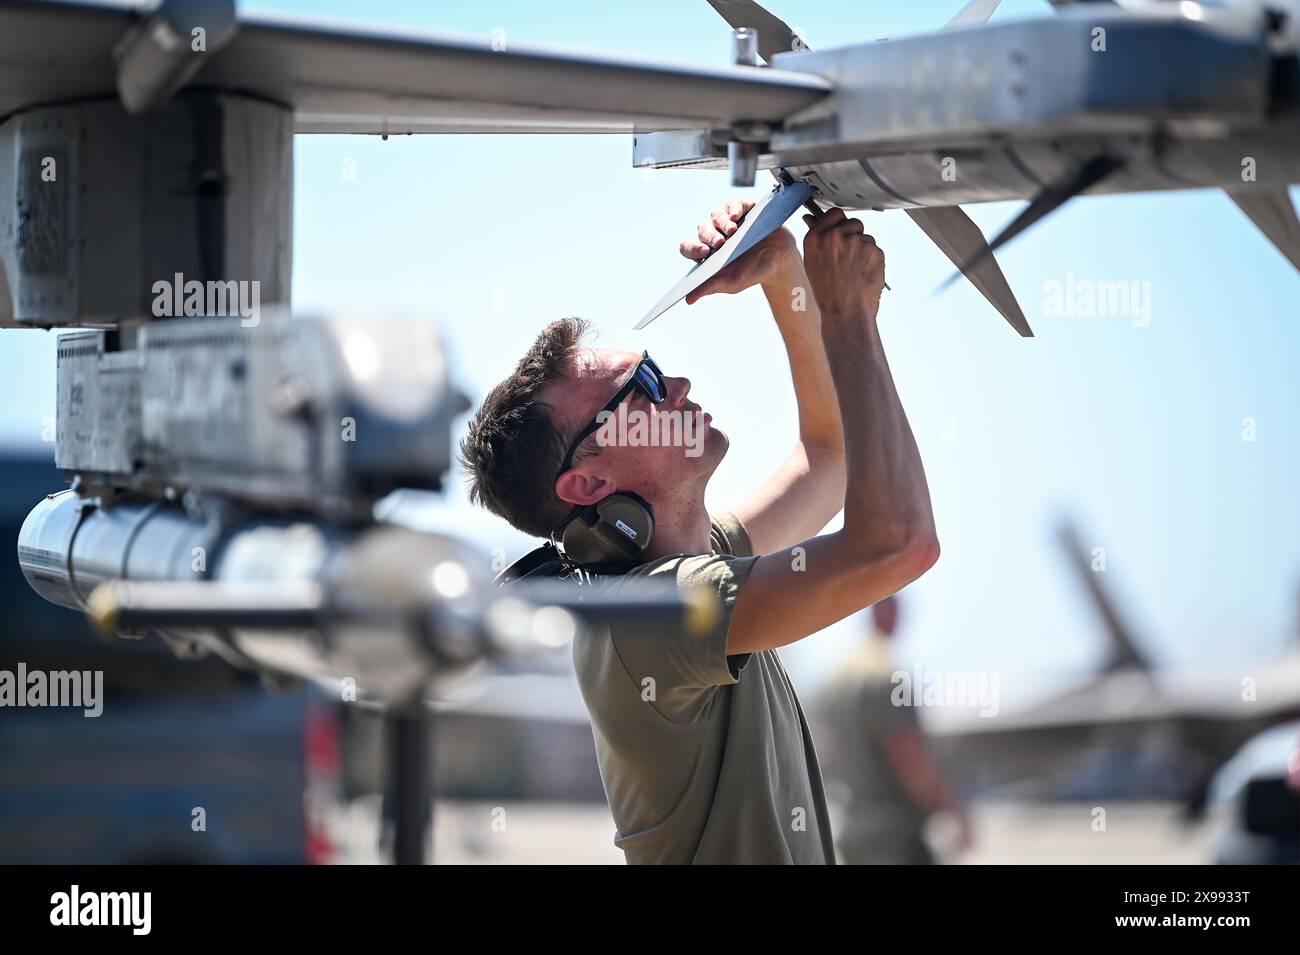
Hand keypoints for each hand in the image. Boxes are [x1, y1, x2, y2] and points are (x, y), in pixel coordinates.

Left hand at [679, 199, 796, 303]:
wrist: (780, 259)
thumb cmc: (753, 272)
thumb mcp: (732, 282)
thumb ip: (710, 287)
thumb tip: (688, 300)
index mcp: (706, 252)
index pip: (689, 247)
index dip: (692, 248)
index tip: (704, 252)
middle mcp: (714, 234)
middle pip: (703, 229)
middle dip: (710, 235)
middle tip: (720, 243)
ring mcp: (728, 220)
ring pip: (716, 214)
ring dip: (721, 221)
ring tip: (732, 230)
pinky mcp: (743, 209)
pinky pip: (733, 204)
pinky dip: (733, 207)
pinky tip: (737, 215)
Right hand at [800, 208, 885, 317]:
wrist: (845, 312)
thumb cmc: (828, 292)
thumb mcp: (812, 262)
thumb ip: (816, 237)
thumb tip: (811, 217)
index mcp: (815, 238)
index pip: (834, 214)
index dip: (840, 223)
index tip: (842, 232)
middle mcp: (834, 237)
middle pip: (853, 222)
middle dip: (855, 236)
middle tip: (849, 259)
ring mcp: (855, 242)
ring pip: (866, 237)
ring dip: (864, 250)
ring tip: (855, 271)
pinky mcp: (873, 250)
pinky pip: (876, 250)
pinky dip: (873, 261)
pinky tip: (865, 275)